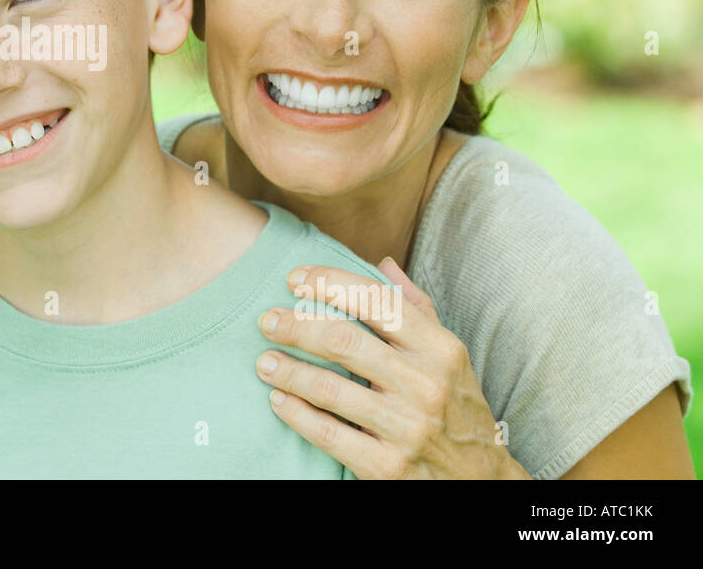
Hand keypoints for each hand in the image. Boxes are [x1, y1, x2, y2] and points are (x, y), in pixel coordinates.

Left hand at [255, 258, 529, 478]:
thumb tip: (382, 262)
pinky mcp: (387, 466)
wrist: (480, 481)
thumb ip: (416, 308)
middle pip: (344, 341)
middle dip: (296, 325)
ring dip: (289, 370)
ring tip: (264, 361)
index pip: (377, 300)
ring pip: (330, 389)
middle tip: (268, 320)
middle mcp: (425, 385)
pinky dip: (296, 413)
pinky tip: (278, 399)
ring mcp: (406, 427)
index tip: (295, 279)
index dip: (330, 283)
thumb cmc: (457, 408)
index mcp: (440, 350)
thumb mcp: (449, 357)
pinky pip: (328, 434)